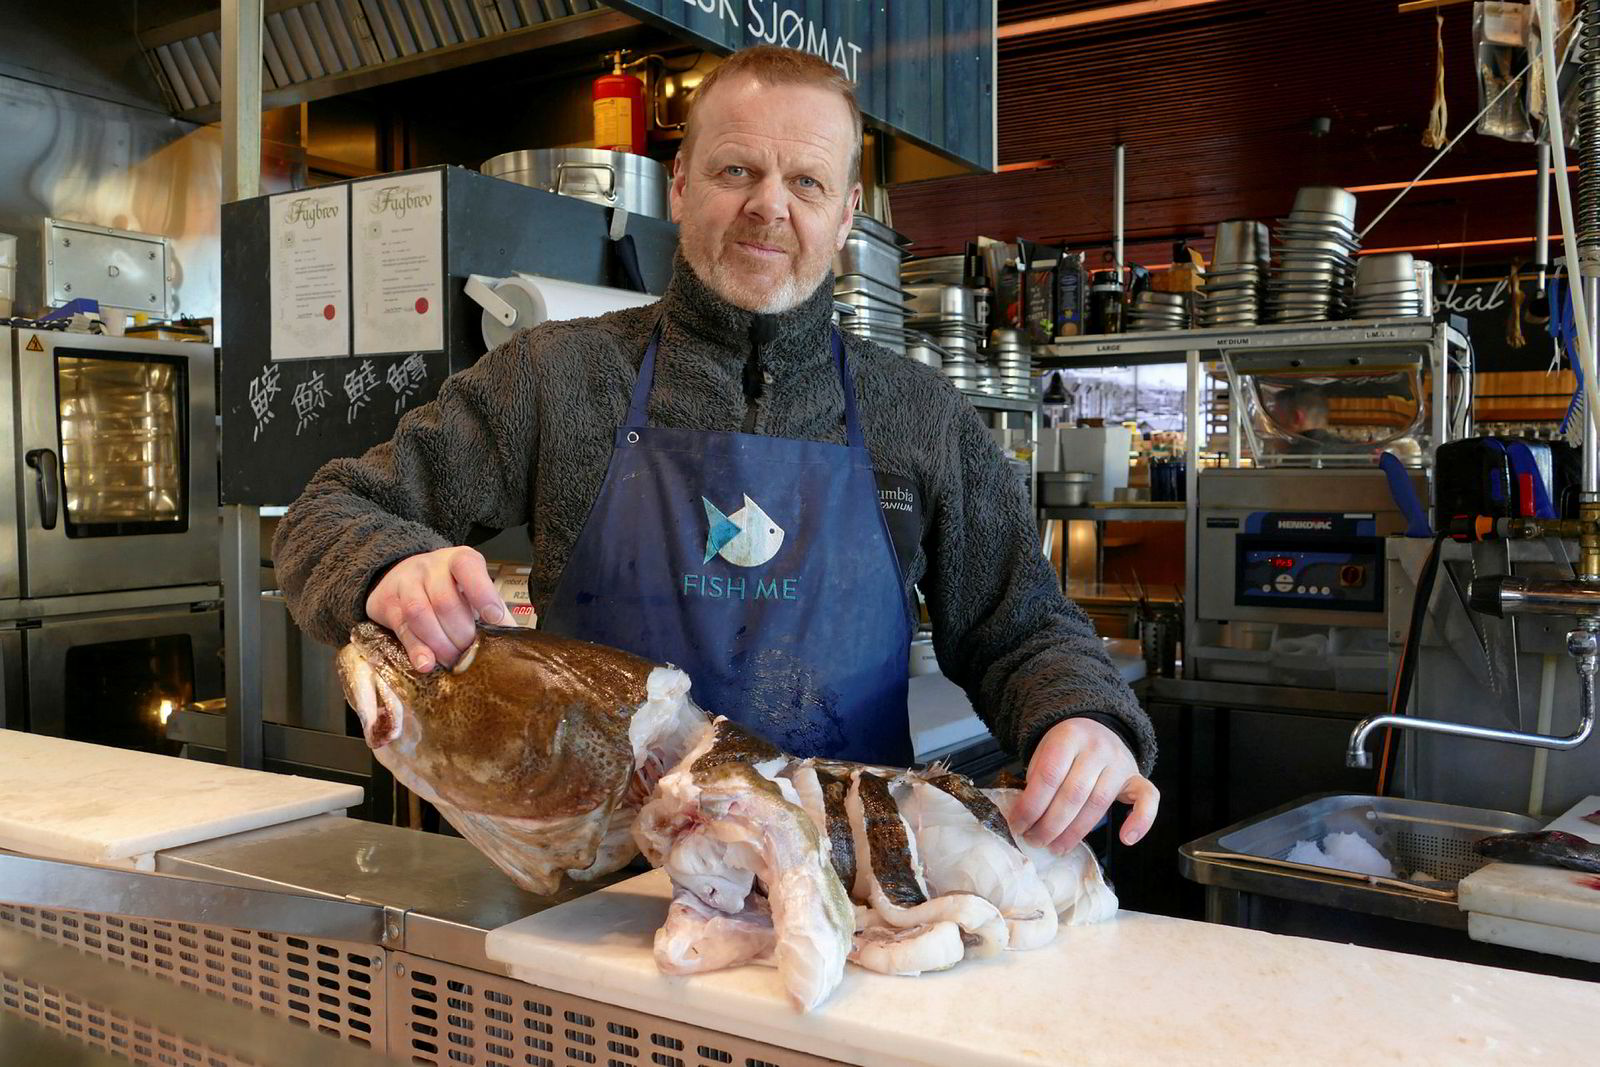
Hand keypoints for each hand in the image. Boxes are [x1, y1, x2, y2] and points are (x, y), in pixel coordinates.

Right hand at [365, 546, 508, 671]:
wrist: (399, 573)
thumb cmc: (447, 585)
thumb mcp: (471, 588)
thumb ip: (492, 609)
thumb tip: (515, 638)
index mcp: (459, 560)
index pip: (468, 568)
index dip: (482, 594)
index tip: (494, 619)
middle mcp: (431, 567)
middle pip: (445, 601)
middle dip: (460, 633)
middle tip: (469, 654)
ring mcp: (406, 583)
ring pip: (420, 613)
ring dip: (439, 643)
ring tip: (452, 661)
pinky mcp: (388, 603)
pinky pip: (402, 628)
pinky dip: (416, 649)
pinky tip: (427, 664)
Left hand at [1011, 718, 1158, 854]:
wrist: (1096, 728)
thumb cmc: (1065, 749)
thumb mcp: (1044, 751)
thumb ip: (1037, 778)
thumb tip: (1026, 817)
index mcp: (1068, 736)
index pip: (1048, 776)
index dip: (1030, 805)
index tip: (1018, 825)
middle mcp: (1097, 748)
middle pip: (1072, 794)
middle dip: (1050, 824)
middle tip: (1034, 840)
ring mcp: (1120, 762)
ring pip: (1098, 804)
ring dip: (1075, 832)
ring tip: (1056, 847)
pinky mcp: (1137, 776)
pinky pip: (1148, 799)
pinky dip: (1141, 821)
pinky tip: (1126, 839)